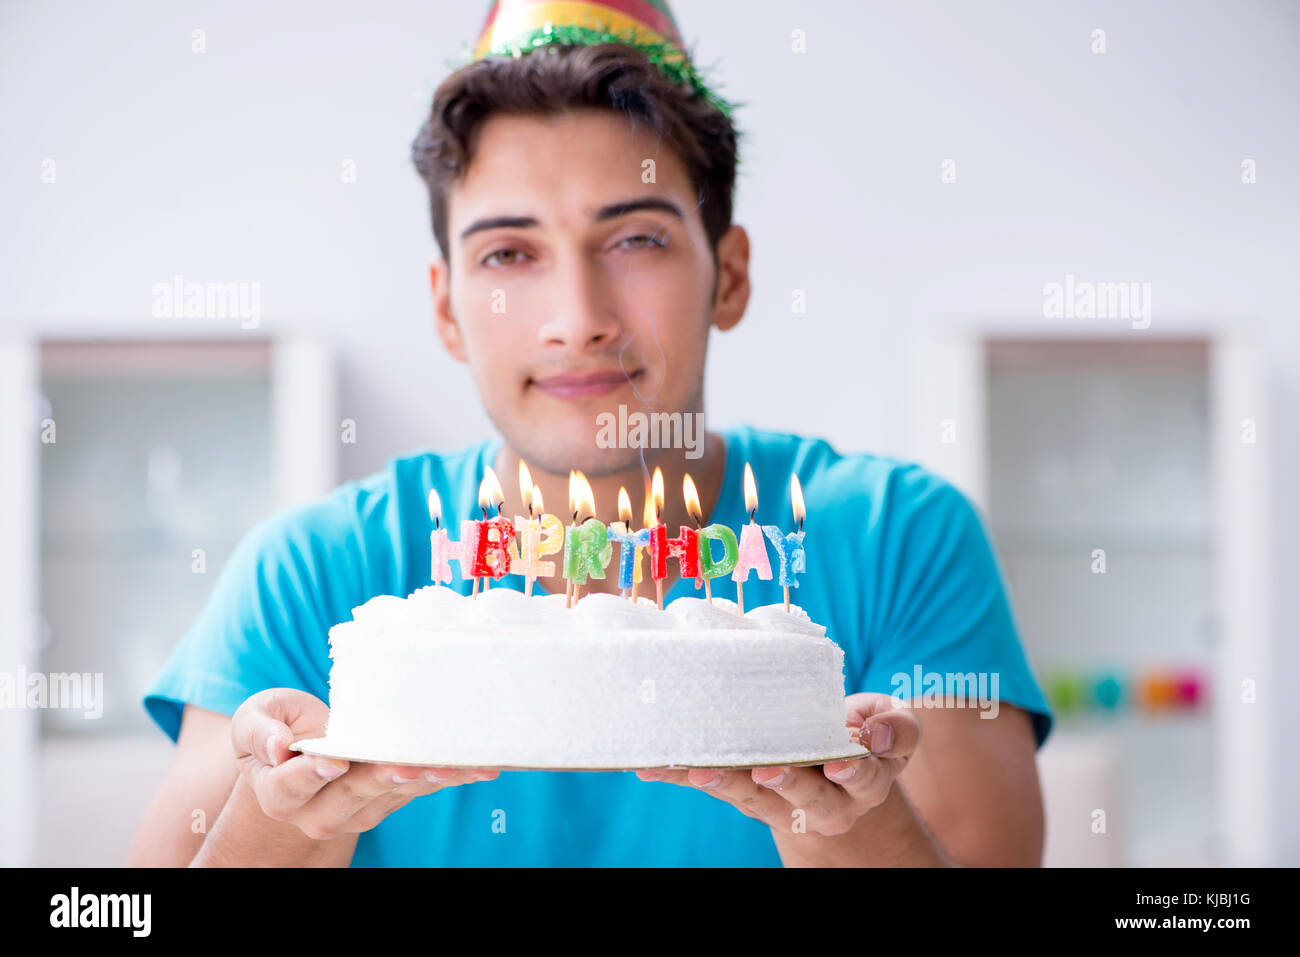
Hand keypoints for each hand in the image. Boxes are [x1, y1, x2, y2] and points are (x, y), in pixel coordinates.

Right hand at [230, 688, 498, 841]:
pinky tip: (478, 768)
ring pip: (393, 794)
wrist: (298, 758)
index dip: (312, 775)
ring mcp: (359, 809)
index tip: (334, 762)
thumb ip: (259, 732)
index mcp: (277, 792)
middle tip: (408, 765)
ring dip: (428, 779)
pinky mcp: (390, 799)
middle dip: (383, 779)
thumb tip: (278, 748)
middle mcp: (318, 811)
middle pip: (351, 795)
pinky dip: (449, 776)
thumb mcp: (255, 720)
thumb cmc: (277, 729)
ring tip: (458, 766)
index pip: (290, 787)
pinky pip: (419, 788)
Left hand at [634, 692, 919, 836]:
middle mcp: (825, 800)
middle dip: (786, 782)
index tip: (840, 762)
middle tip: (766, 770)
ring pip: (754, 798)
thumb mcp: (891, 724)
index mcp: (865, 780)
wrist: (833, 774)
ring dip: (726, 782)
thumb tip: (873, 733)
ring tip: (701, 768)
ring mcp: (781, 800)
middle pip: (808, 797)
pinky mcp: (744, 793)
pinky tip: (651, 766)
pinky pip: (713, 785)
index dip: (855, 770)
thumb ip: (896, 726)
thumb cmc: (862, 736)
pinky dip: (679, 775)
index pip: (866, 777)